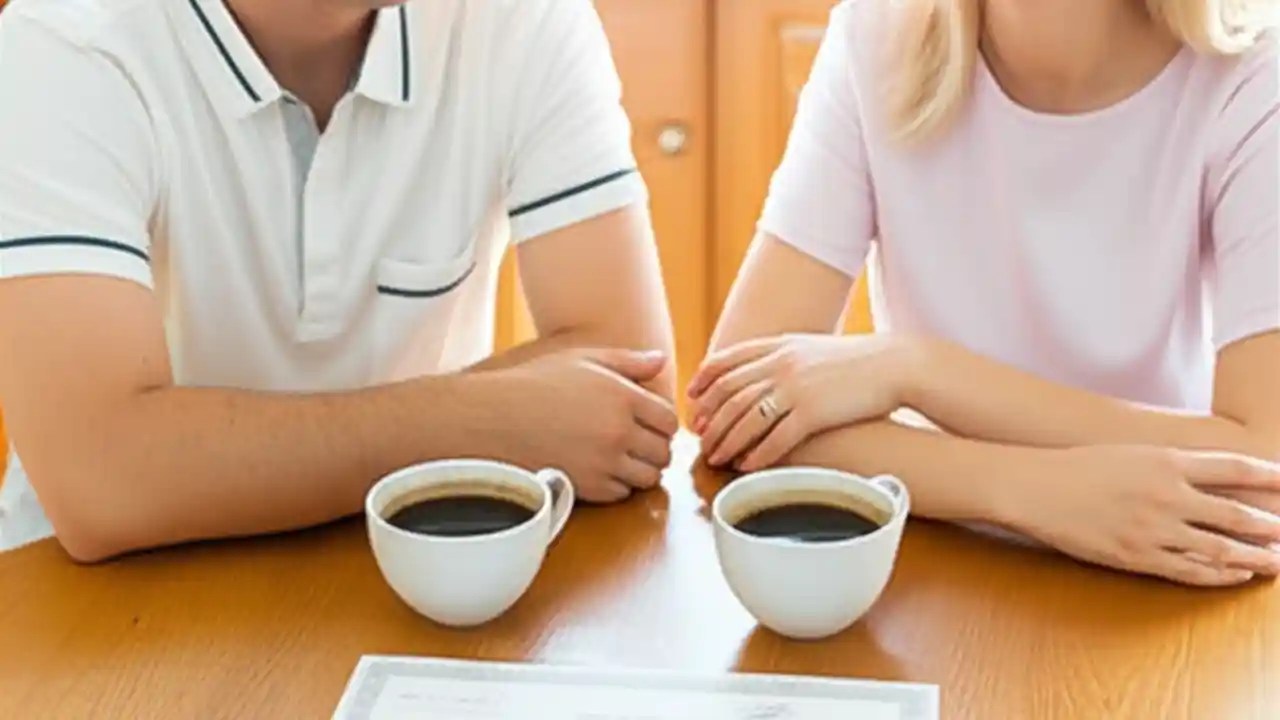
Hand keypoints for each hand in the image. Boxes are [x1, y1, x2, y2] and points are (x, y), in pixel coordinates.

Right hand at [489, 348, 678, 503]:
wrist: (494, 418)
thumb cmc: (537, 383)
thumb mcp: (583, 359)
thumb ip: (628, 361)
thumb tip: (660, 361)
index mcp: (623, 397)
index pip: (669, 420)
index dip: (662, 423)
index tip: (648, 423)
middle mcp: (619, 432)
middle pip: (663, 451)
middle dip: (654, 448)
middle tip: (638, 443)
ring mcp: (604, 462)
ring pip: (648, 478)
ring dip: (640, 470)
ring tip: (622, 458)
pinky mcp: (587, 486)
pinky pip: (622, 493)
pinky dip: (617, 485)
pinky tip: (600, 469)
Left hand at [687, 334, 913, 470]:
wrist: (894, 365)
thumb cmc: (854, 361)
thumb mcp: (809, 347)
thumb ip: (780, 355)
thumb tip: (755, 372)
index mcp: (778, 345)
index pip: (725, 361)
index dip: (703, 382)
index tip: (693, 400)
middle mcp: (781, 364)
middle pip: (729, 393)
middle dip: (709, 418)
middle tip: (699, 438)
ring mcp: (796, 388)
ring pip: (746, 417)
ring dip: (726, 441)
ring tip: (715, 458)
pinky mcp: (814, 412)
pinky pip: (776, 438)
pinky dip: (757, 454)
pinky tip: (747, 466)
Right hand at [1006, 446, 1279, 585]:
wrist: (1034, 487)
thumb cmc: (1078, 466)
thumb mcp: (1131, 454)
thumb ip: (1171, 465)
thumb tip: (1210, 476)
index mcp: (1166, 461)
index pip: (1234, 468)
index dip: (1270, 476)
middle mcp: (1166, 495)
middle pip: (1237, 514)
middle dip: (1271, 526)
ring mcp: (1153, 529)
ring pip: (1220, 549)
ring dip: (1255, 557)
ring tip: (1277, 561)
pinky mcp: (1136, 556)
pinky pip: (1189, 571)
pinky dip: (1219, 575)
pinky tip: (1236, 574)